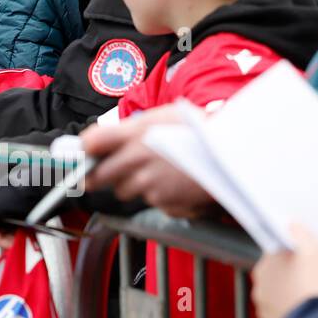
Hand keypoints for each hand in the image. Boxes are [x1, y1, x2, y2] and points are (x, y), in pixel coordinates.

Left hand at [81, 105, 214, 217]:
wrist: (235, 154)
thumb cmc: (200, 130)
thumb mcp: (163, 116)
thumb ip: (130, 128)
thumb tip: (99, 140)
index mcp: (135, 133)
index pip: (91, 143)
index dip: (83, 151)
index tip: (82, 155)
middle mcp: (138, 159)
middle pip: (98, 176)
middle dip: (99, 175)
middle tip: (102, 172)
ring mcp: (150, 183)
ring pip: (124, 190)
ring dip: (132, 184)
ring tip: (157, 172)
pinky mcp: (164, 202)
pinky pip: (150, 201)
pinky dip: (158, 196)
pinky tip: (175, 183)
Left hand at [251, 223, 317, 317]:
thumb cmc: (315, 284)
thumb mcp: (315, 250)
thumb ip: (302, 234)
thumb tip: (292, 224)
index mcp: (266, 262)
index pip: (277, 252)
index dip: (292, 253)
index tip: (304, 257)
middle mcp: (259, 281)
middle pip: (275, 271)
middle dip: (288, 272)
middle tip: (308, 276)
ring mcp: (262, 301)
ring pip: (275, 291)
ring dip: (286, 291)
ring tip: (306, 293)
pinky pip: (278, 310)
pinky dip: (287, 308)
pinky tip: (300, 306)